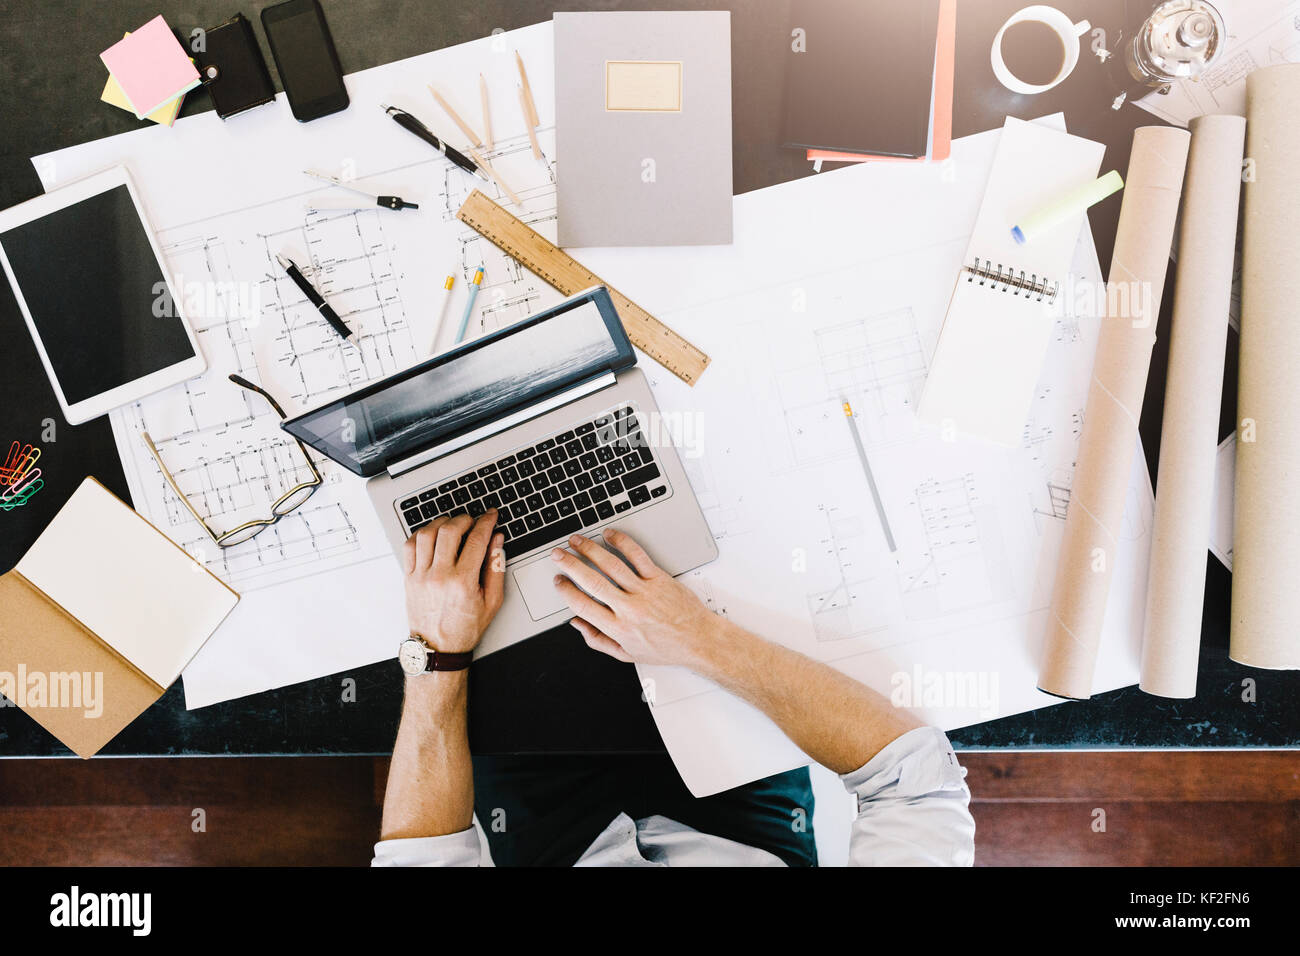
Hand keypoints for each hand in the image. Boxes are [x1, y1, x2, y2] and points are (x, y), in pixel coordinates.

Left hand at [402, 511, 504, 654]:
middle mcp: (440, 576)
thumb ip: (496, 567)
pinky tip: (432, 536)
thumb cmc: (465, 628)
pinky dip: (421, 535)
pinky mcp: (409, 578)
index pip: (476, 540)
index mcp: (463, 582)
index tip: (490, 515)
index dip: (486, 522)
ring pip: (426, 534)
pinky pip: (409, 546)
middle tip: (472, 520)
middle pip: (449, 531)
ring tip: (451, 525)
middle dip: (464, 519)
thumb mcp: (492, 601)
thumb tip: (496, 541)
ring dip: (441, 523)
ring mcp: (421, 576)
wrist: (438, 649)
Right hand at [551, 528, 723, 667]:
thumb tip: (577, 624)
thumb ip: (598, 640)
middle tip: (558, 554)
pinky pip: (637, 556)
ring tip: (577, 541)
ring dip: (590, 550)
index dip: (566, 591)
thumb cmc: (665, 647)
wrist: (698, 639)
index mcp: (618, 628)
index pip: (583, 605)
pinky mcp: (659, 578)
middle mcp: (629, 608)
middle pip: (592, 581)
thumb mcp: (627, 654)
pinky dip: (622, 543)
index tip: (558, 580)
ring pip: (611, 566)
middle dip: (571, 565)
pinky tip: (610, 536)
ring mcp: (644, 591)